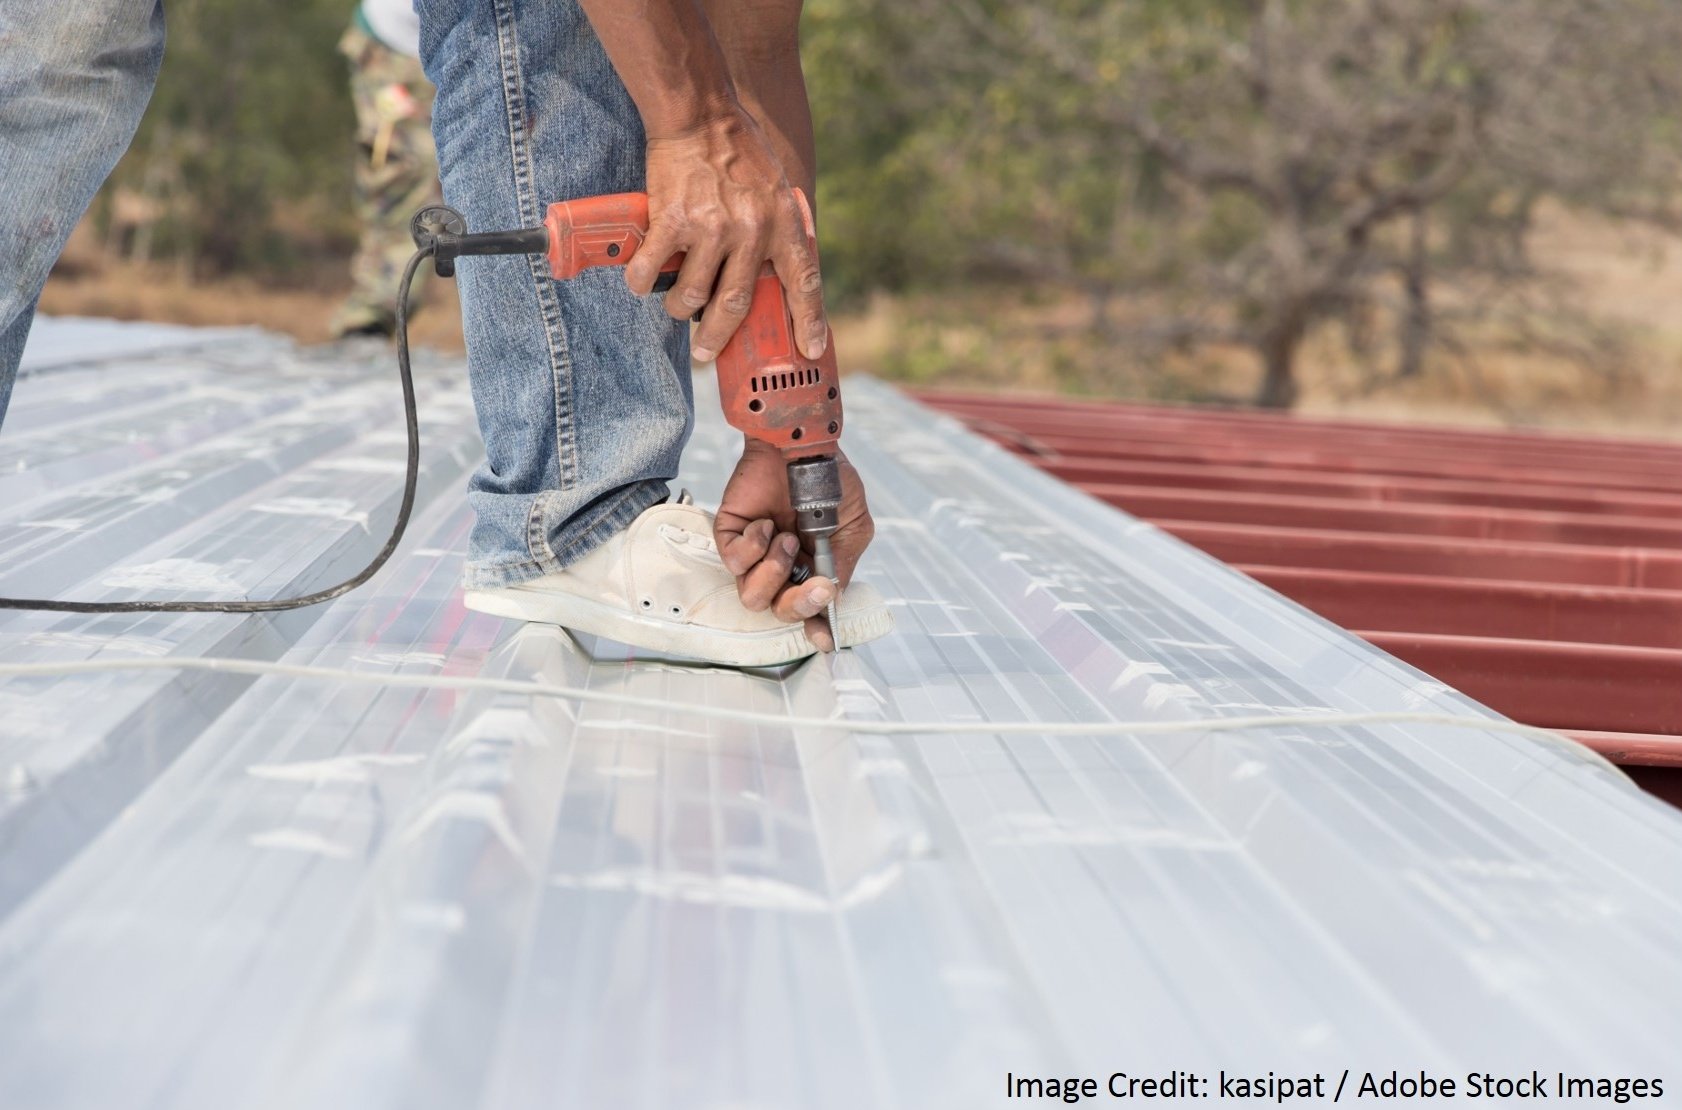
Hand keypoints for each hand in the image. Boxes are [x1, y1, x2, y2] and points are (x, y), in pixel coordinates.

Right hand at [625, 107, 827, 364]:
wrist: (699, 114)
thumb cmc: (739, 150)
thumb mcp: (777, 188)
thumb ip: (781, 228)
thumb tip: (783, 269)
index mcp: (782, 224)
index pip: (804, 283)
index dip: (809, 321)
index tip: (810, 350)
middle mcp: (751, 231)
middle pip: (736, 304)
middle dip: (718, 336)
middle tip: (706, 352)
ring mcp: (711, 228)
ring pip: (693, 294)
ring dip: (680, 308)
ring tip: (676, 306)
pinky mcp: (673, 221)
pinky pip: (653, 269)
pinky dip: (644, 282)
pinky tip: (642, 283)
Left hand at [713, 437, 874, 651]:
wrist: (802, 443)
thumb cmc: (829, 479)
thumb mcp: (852, 527)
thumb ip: (843, 566)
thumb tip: (832, 601)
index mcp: (812, 567)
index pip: (808, 609)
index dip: (814, 628)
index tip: (824, 640)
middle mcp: (782, 566)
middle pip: (779, 611)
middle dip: (799, 603)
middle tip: (815, 583)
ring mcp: (755, 553)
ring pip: (753, 596)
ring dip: (775, 569)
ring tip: (786, 537)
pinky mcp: (730, 536)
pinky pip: (734, 563)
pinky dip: (753, 546)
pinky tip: (765, 524)